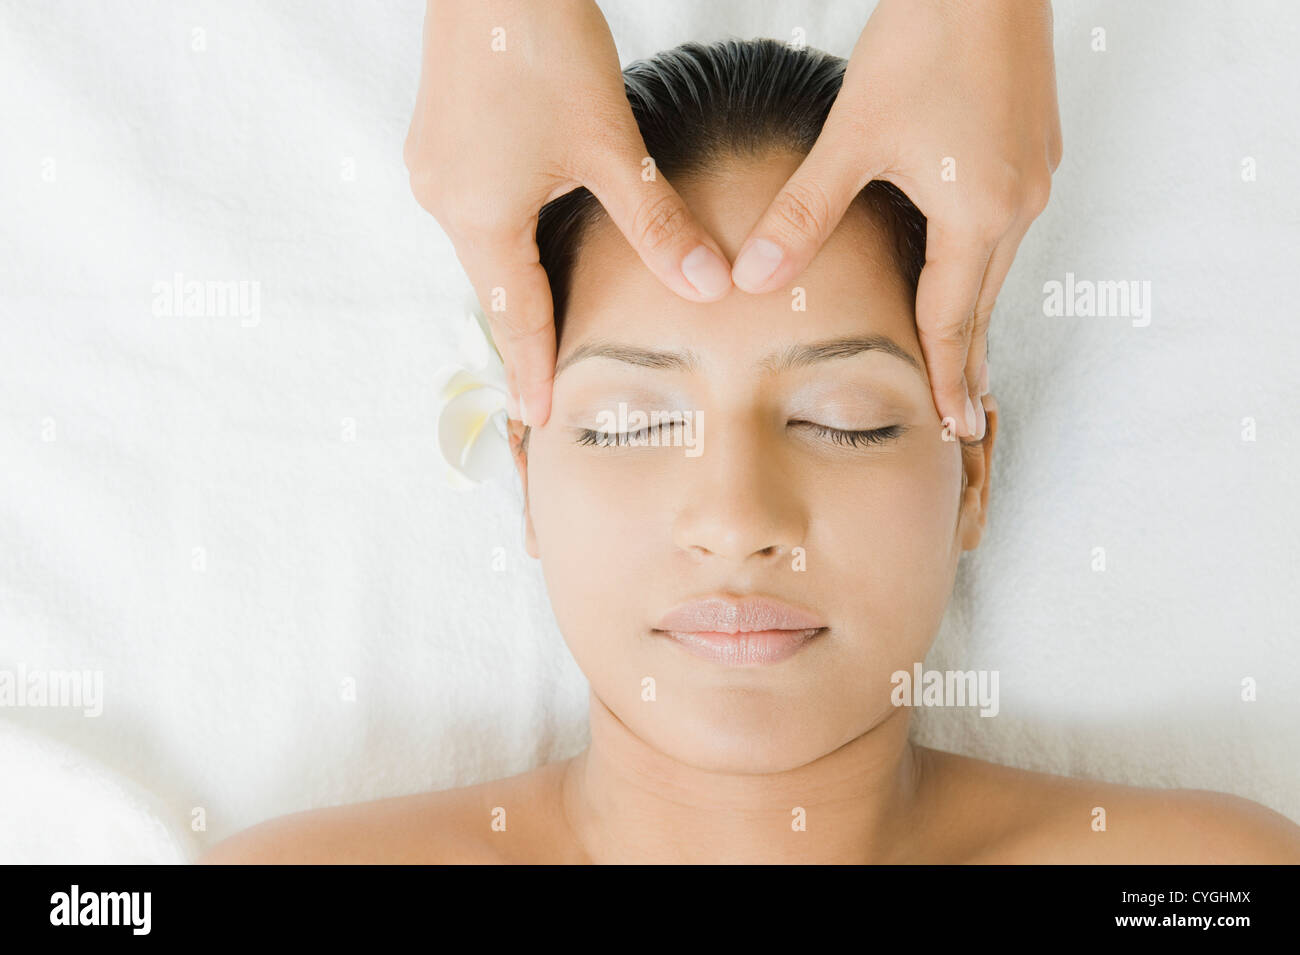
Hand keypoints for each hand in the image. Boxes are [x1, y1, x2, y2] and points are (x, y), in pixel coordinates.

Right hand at [404, 0, 732, 426]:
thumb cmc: (545, 45)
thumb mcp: (612, 147)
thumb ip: (658, 225)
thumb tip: (711, 286)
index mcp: (480, 217)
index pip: (515, 318)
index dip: (533, 370)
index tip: (540, 419)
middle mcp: (445, 201)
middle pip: (495, 288)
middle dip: (525, 335)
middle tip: (547, 386)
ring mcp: (435, 170)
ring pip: (486, 250)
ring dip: (516, 286)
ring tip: (543, 326)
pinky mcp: (438, 141)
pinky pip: (476, 211)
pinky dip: (506, 240)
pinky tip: (528, 241)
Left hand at [730, 0, 1061, 438]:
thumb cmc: (924, 40)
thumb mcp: (853, 137)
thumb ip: (804, 213)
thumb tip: (752, 281)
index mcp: (979, 214)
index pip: (955, 321)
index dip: (949, 379)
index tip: (954, 430)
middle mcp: (1019, 203)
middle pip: (981, 301)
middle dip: (968, 359)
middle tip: (964, 416)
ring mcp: (1033, 173)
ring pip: (993, 263)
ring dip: (972, 310)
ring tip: (961, 355)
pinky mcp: (1033, 145)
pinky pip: (1002, 224)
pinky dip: (978, 259)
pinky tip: (961, 262)